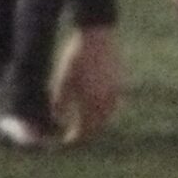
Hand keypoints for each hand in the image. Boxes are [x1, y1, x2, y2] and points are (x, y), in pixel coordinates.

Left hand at [52, 27, 120, 143]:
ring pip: (108, 116)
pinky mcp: (121, 83)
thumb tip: (57, 120)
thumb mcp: (62, 81)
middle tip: (76, 134)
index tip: (66, 141)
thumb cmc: (75, 57)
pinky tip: (97, 105)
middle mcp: (106, 101)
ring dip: (97, 122)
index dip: (74, 138)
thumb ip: (59, 104)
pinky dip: (105, 110)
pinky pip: (114, 104)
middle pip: (98, 126)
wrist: (96, 36)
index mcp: (91, 102)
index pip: (84, 130)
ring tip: (86, 122)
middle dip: (86, 132)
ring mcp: (116, 92)